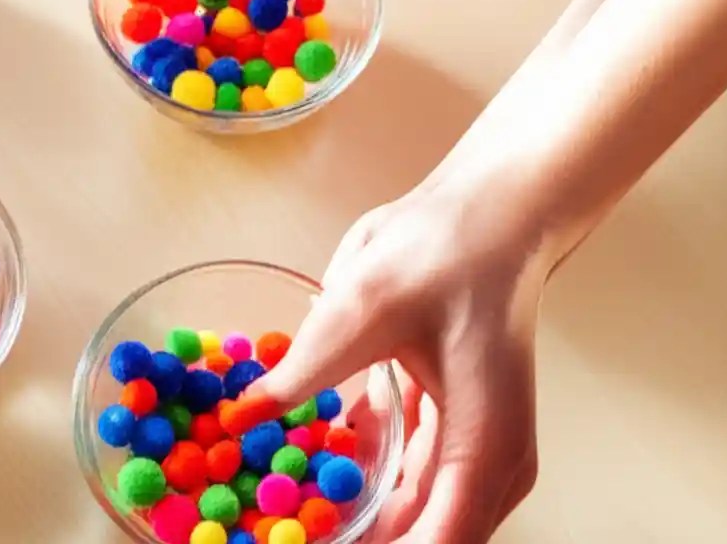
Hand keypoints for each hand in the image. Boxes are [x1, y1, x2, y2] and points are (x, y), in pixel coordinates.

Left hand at [250, 182, 546, 542]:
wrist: (487, 216)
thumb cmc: (448, 255)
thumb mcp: (363, 309)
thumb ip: (303, 372)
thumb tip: (240, 417)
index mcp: (482, 449)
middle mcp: (487, 466)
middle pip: (419, 540)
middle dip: (348, 539)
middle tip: (277, 532)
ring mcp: (472, 452)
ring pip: (406, 517)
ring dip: (348, 516)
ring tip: (285, 514)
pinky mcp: (449, 432)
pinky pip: (400, 480)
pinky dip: (355, 482)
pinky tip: (307, 471)